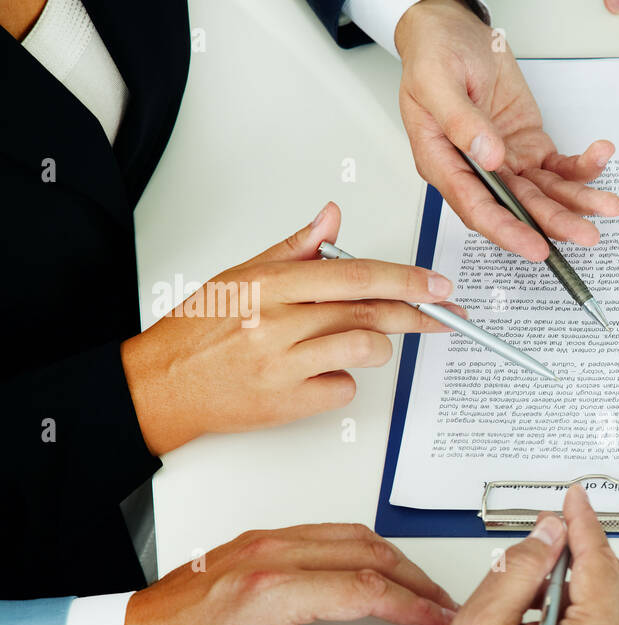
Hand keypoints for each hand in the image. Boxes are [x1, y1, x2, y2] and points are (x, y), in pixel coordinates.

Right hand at [121, 202, 459, 455]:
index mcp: (272, 284)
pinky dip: (342, 382)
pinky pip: (343, 388)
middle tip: (445, 314)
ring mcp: (284, 364)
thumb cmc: (200, 329)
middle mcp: (279, 322)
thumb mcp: (242, 275)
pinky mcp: (288, 401)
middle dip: (417, 313)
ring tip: (361, 345)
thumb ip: (295, 249)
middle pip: (370, 313)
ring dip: (377, 348)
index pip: (357, 275)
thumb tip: (331, 218)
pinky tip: (321, 374)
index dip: (407, 280)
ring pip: (365, 350)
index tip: (437, 285)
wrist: (162, 384)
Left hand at [124, 524, 458, 624]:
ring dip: (390, 558)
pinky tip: (368, 564)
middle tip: (439, 604)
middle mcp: (268, 560)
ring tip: (414, 585)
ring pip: (348, 534)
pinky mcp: (252, 544)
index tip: (438, 620)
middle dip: (414, 579)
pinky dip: (359, 546)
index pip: (367, 590)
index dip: (413, 606)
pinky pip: (322, 531)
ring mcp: (259, 545)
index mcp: (271, 597)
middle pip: (367, 553)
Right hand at [393, 0, 618, 261]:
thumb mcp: (436, 81)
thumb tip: (489, 157)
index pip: (477, 208)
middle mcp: (477, 172)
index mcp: (443, 163)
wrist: (453, 30)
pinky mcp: (530, 147)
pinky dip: (583, 165)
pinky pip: (560, 166)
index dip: (507, 230)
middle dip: (555, 222)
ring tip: (608, 206)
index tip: (535, 246)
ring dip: (578, 201)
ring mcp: (507, 162)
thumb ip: (459, 121)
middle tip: (587, 234)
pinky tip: (601, 156)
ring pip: (546, 193)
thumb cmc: (435, 54)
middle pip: (519, 207)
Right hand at [416, 484, 618, 624]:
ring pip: (617, 613)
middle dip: (583, 557)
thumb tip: (548, 534)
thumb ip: (520, 569)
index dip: (583, 525)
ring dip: (583, 592)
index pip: (600, 564)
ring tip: (530, 603)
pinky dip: (587, 624)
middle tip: (543, 548)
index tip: (574, 500)